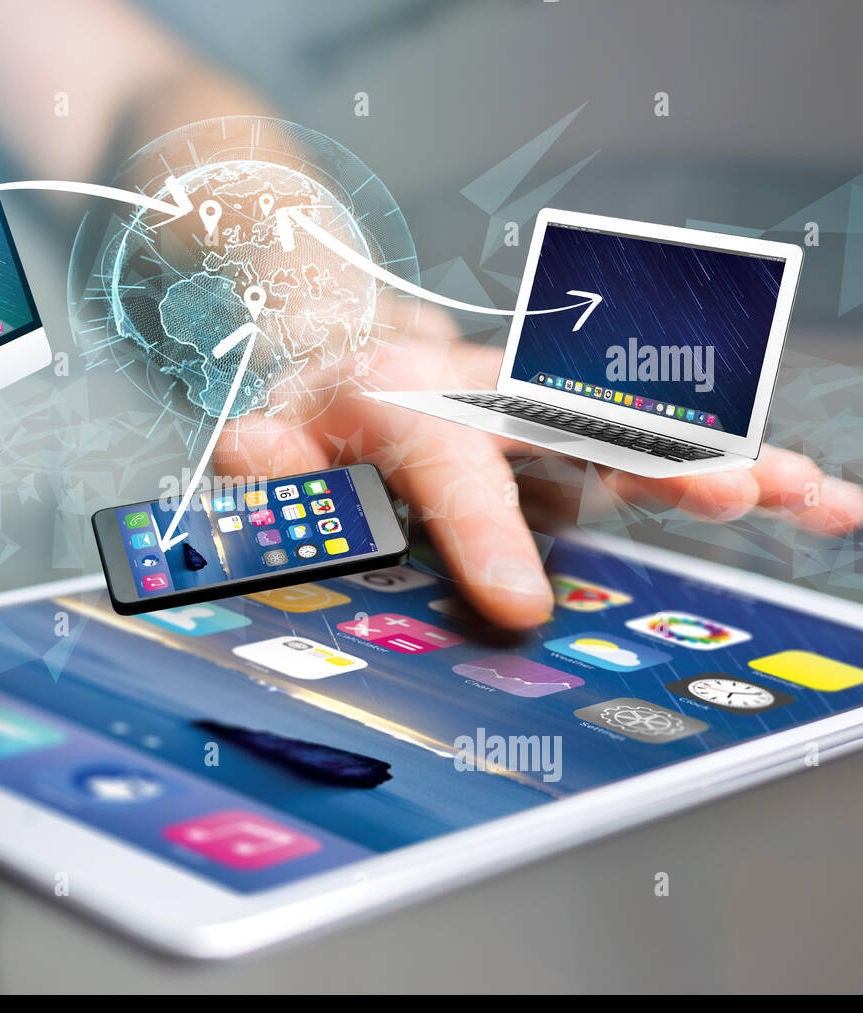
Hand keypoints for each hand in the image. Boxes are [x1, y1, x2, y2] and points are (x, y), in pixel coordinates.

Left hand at [215, 309, 862, 629]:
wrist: (350, 357)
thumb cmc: (313, 415)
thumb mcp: (266, 436)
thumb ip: (260, 461)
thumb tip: (254, 461)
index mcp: (406, 399)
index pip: (451, 467)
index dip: (488, 534)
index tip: (523, 607)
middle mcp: (488, 392)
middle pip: (579, 422)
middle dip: (656, 457)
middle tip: (730, 497)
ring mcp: (542, 410)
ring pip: (641, 429)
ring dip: (725, 458)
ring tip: (809, 493)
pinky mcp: (579, 434)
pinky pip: (662, 451)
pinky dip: (738, 470)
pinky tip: (815, 498)